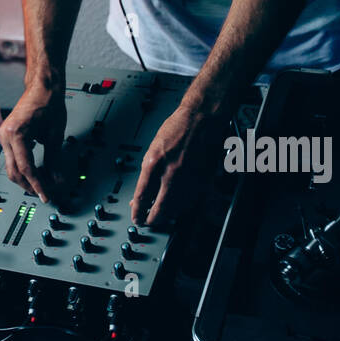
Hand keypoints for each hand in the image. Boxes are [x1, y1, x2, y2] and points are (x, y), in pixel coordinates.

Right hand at [0, 81, 66, 202]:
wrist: (43, 87)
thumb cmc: (48, 103)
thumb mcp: (55, 136)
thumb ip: (54, 161)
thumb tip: (56, 180)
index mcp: (16, 134)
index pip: (26, 169)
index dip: (37, 185)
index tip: (46, 196)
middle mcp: (5, 136)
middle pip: (14, 172)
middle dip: (30, 185)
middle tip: (46, 193)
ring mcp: (4, 136)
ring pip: (11, 167)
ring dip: (26, 178)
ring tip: (43, 184)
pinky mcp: (7, 136)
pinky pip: (12, 158)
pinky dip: (24, 168)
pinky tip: (37, 171)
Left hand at [130, 102, 218, 225]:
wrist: (201, 118)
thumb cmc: (178, 127)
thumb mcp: (154, 147)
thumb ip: (148, 170)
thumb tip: (144, 191)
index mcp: (155, 162)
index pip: (142, 195)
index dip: (138, 211)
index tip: (136, 217)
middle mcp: (171, 172)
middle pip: (160, 207)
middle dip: (152, 219)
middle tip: (148, 222)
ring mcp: (188, 177)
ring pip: (177, 207)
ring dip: (168, 214)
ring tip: (162, 215)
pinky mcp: (202, 179)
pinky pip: (191, 200)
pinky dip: (183, 206)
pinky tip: (177, 206)